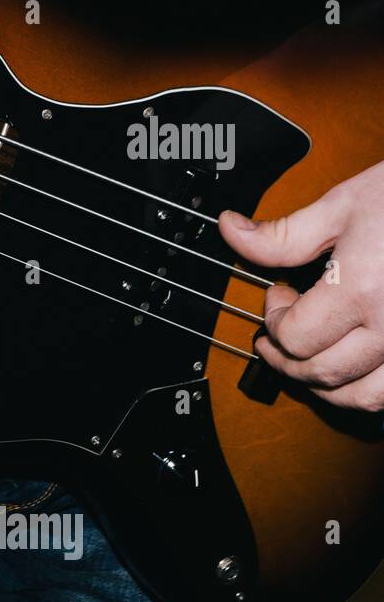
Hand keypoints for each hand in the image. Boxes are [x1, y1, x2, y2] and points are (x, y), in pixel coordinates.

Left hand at [220, 159, 383, 411]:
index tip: (276, 298)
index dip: (272, 321)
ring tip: (309, 359)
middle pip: (320, 372)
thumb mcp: (347, 204)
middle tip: (276, 336)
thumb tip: (231, 231)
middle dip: (286, 357)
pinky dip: (369, 390)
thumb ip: (284, 234)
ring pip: (363, 397)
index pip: (294, 337)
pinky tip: (356, 368)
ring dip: (326, 385)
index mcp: (364, 288)